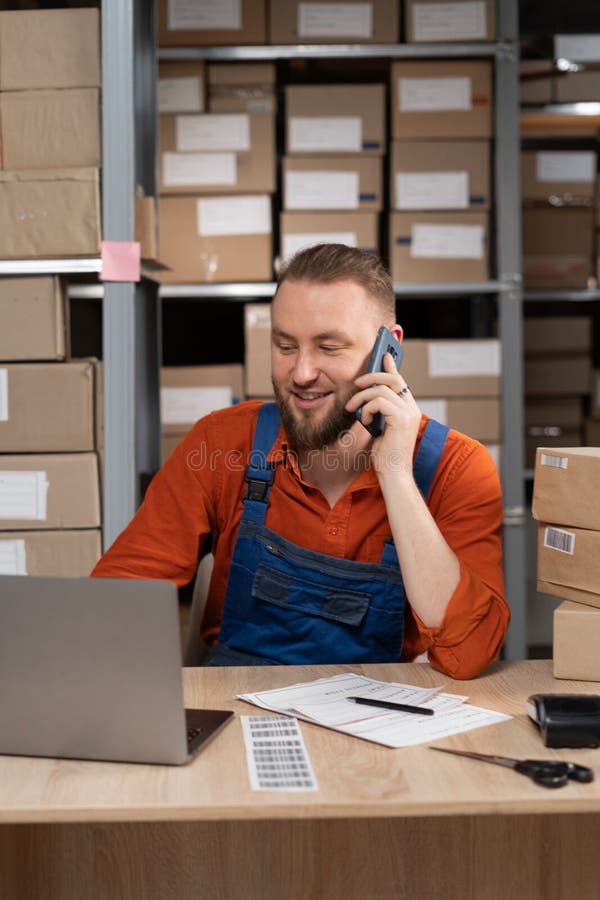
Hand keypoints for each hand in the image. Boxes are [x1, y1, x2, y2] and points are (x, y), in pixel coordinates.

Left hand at [345, 353, 420, 478]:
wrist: (394, 473)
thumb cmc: (386, 455)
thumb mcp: (381, 427)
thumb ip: (379, 412)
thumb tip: (369, 398)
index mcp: (408, 409)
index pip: (400, 381)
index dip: (391, 367)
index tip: (383, 355)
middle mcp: (412, 408)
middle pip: (392, 378)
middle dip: (372, 376)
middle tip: (357, 384)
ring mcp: (408, 412)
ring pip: (380, 390)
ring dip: (361, 398)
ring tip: (353, 410)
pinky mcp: (401, 419)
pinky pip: (379, 402)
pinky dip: (367, 409)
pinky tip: (364, 421)